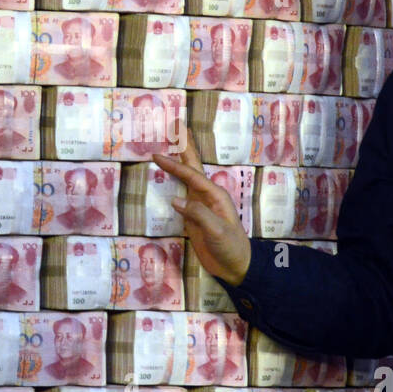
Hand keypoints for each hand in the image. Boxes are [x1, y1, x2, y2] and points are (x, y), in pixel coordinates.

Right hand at [151, 127, 251, 286]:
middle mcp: (206, 196)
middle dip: (184, 148)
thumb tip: (175, 200)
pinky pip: (180, 197)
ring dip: (177, 163)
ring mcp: (199, 206)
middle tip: (177, 126)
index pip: (191, 176)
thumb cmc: (231, 247)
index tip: (156, 155)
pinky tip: (168, 178)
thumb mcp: (217, 230)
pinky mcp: (193, 218)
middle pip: (192, 168)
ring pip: (186, 179)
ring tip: (169, 146)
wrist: (236, 266)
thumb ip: (198, 214)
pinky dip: (173, 184)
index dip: (174, 164)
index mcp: (214, 196)